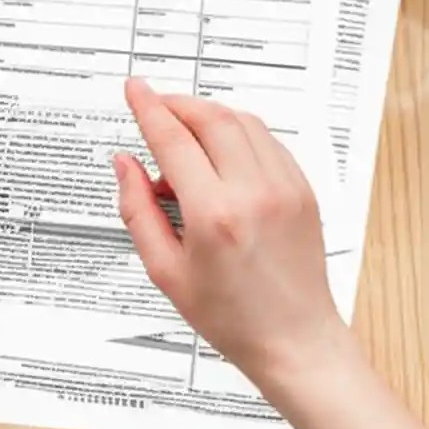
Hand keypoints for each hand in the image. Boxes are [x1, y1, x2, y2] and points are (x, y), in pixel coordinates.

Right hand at [113, 78, 347, 384]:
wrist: (294, 339)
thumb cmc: (233, 317)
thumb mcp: (166, 271)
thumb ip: (138, 211)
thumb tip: (125, 165)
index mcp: (215, 215)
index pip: (173, 140)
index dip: (148, 108)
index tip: (135, 89)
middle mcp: (254, 192)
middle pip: (211, 117)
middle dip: (178, 105)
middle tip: (156, 109)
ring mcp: (285, 187)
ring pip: (243, 121)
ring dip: (209, 116)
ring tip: (185, 141)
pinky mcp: (302, 189)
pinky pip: (268, 140)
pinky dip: (239, 134)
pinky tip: (221, 156)